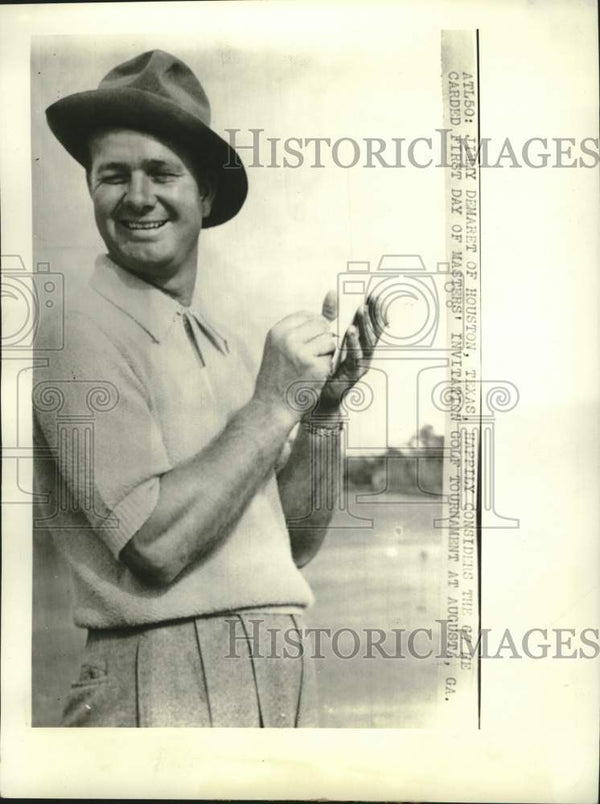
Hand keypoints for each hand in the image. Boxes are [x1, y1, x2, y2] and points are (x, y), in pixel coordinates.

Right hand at [253, 310, 336, 426]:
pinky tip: (311, 377)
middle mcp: (287, 338)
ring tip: (308, 368)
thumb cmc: (280, 375)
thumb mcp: (284, 345)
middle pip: (322, 326)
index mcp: (277, 331)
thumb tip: (333, 293)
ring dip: (325, 354)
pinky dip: (326, 368)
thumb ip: (308, 321)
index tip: (303, 348)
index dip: (313, 331)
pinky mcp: (314, 366)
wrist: (272, 407)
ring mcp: (300, 352)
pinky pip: (331, 358)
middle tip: (305, 360)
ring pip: (329, 340)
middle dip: (321, 342)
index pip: (309, 316)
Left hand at [316, 290, 378, 415]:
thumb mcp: (327, 337)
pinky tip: (351, 333)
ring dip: (364, 327)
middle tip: (370, 300)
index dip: (372, 310)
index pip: (368, 324)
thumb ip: (330, 316)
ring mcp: (360, 364)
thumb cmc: (324, 366)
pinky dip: (354, 344)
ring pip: (366, 343)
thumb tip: (332, 292)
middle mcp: (363, 353)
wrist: (319, 396)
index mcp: (358, 344)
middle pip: (371, 331)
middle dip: (372, 314)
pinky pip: (355, 357)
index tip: (373, 295)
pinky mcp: (352, 374)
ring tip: (361, 312)